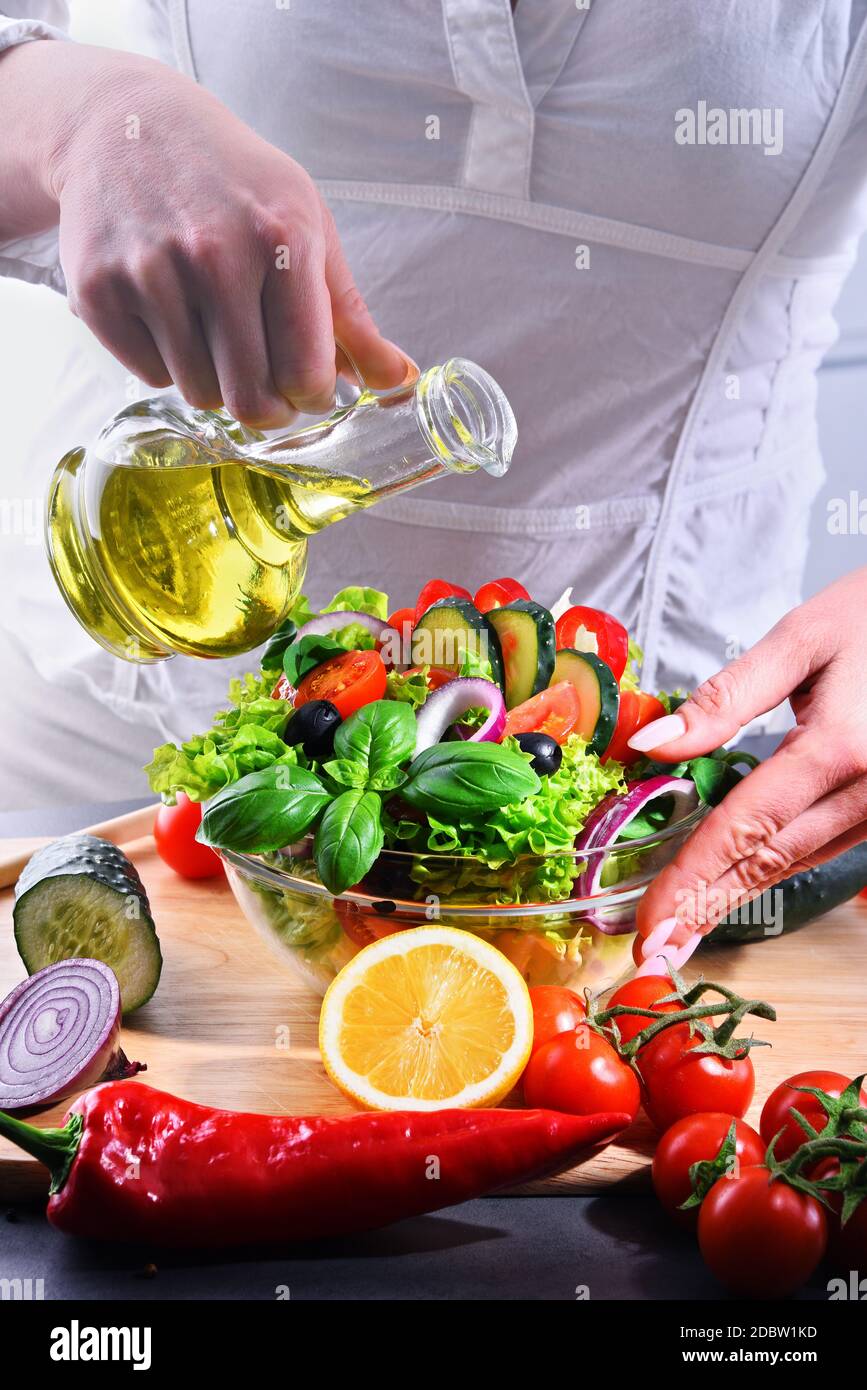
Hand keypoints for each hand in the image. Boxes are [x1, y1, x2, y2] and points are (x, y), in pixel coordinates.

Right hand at [36, 46, 405, 424]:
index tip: (310, 387)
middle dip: (269, 410)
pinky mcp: (98, 291)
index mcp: (281, 239)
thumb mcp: (307, 228)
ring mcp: (150, 272)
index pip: (305, 373)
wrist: (128, 128)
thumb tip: (398, 382)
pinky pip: (151, 376)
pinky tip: (172, 318)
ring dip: (218, 383)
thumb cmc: (235, 185)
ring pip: (200, 394)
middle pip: (251, 401)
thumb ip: (351, 316)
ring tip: (217, 335)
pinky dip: (168, 364)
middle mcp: (214, 255)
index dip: (313, 397)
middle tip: (269, 388)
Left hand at [633, 567, 866, 950]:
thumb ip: (724, 698)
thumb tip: (650, 744)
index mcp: (840, 748)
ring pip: (799, 861)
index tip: (651, 927)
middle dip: (705, 908)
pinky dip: (776, 866)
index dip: (692, 882)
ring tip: (684, 927)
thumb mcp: (801, 639)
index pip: (744, 829)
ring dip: (736, 896)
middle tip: (656, 954)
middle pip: (769, 861)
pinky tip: (734, 883)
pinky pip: (826, 845)